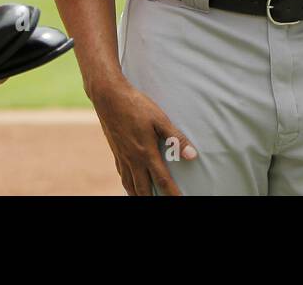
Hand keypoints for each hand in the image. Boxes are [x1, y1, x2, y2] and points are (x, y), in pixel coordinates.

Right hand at [90, 81, 196, 195]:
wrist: (109, 98)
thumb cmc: (137, 106)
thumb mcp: (160, 119)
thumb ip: (177, 138)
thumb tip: (192, 156)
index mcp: (146, 153)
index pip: (162, 180)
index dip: (172, 193)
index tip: (179, 200)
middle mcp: (133, 159)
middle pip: (144, 189)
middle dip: (152, 199)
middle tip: (162, 204)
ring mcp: (122, 157)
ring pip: (130, 185)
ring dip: (139, 195)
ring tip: (145, 199)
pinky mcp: (115, 152)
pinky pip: (122, 175)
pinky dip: (127, 185)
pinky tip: (130, 184)